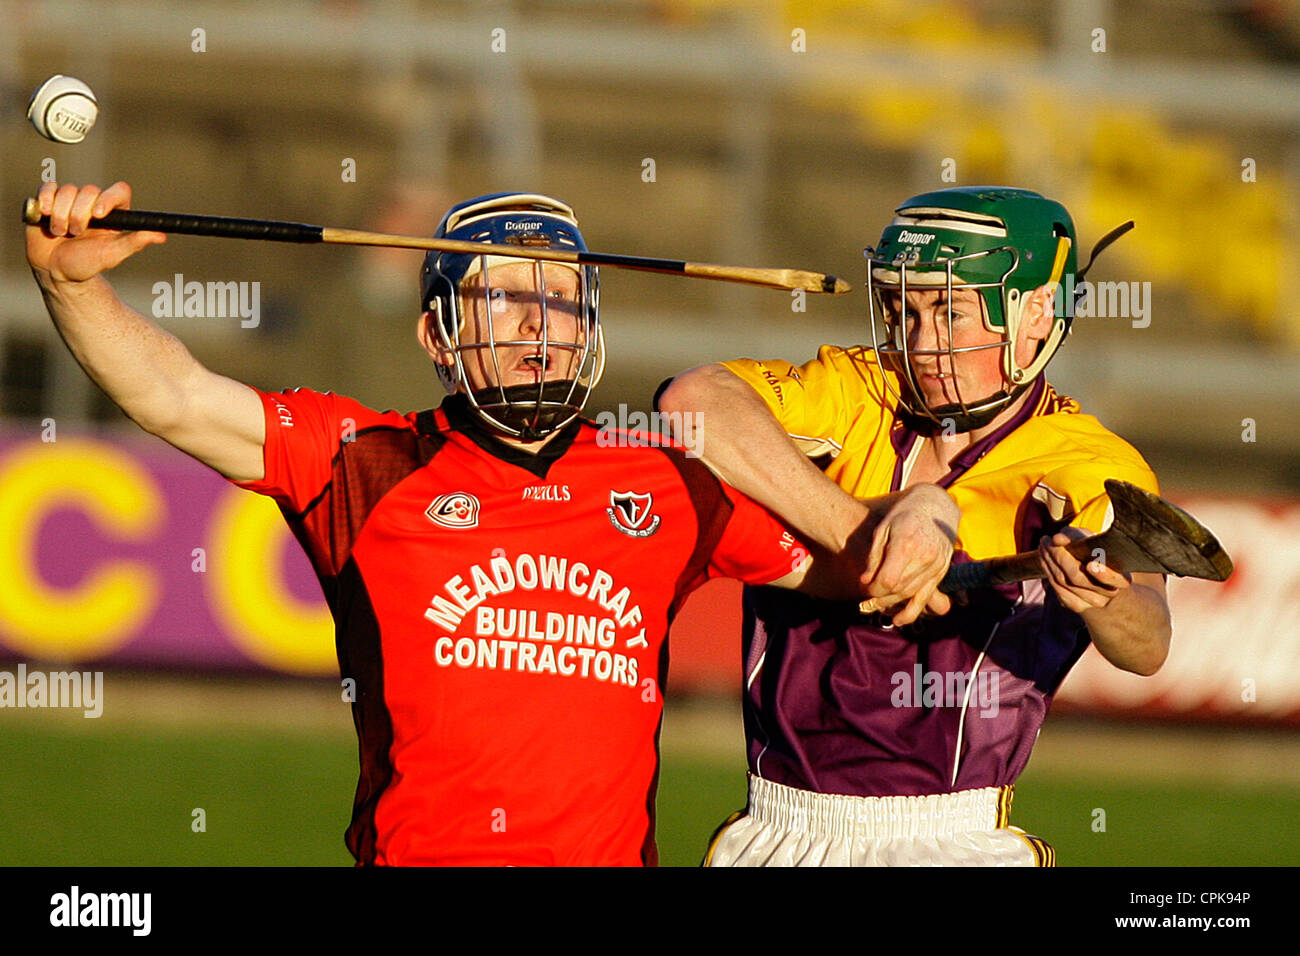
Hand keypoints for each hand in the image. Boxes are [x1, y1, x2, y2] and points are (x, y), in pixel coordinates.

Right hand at [26, 181, 165, 285]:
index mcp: (113, 213)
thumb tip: (161, 235)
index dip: (108, 198)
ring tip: (60, 233)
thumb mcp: (112, 255)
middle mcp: (93, 202)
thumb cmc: (86, 264)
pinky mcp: (48, 198)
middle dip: (79, 215)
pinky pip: (47, 188)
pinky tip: (44, 216)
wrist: (55, 270)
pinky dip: (44, 201)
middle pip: (88, 190)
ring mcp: (70, 199)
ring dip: (60, 215)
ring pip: (66, 191)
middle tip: (76, 233)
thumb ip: (135, 243)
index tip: (98, 214)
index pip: (119, 190)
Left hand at [859, 484, 957, 624]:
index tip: (864, 589)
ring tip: (876, 608)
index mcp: (906, 544)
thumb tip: (864, 582)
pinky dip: (912, 611)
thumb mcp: (882, 529)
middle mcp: (924, 557)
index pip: (887, 580)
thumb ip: (873, 556)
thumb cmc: (902, 516)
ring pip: (911, 595)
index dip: (873, 590)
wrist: (934, 507)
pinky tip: (898, 620)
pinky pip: (927, 596)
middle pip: (898, 589)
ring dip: (892, 605)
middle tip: (865, 603)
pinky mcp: (942, 571)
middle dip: (880, 599)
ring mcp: (936, 565)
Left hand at [1038, 528, 1131, 613]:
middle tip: (1048, 539)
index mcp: (1121, 579)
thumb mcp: (1095, 542)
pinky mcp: (1076, 605)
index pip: (1116, 580)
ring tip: (1044, 543)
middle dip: (1059, 556)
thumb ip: (1078, 537)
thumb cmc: (1101, 554)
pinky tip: (1043, 556)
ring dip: (1048, 560)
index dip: (1104, 575)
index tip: (1091, 565)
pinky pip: (1057, 588)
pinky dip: (1047, 569)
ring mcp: (1092, 602)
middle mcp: (1109, 594)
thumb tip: (1058, 538)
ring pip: (1064, 582)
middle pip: (1078, 578)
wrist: (1104, 582)